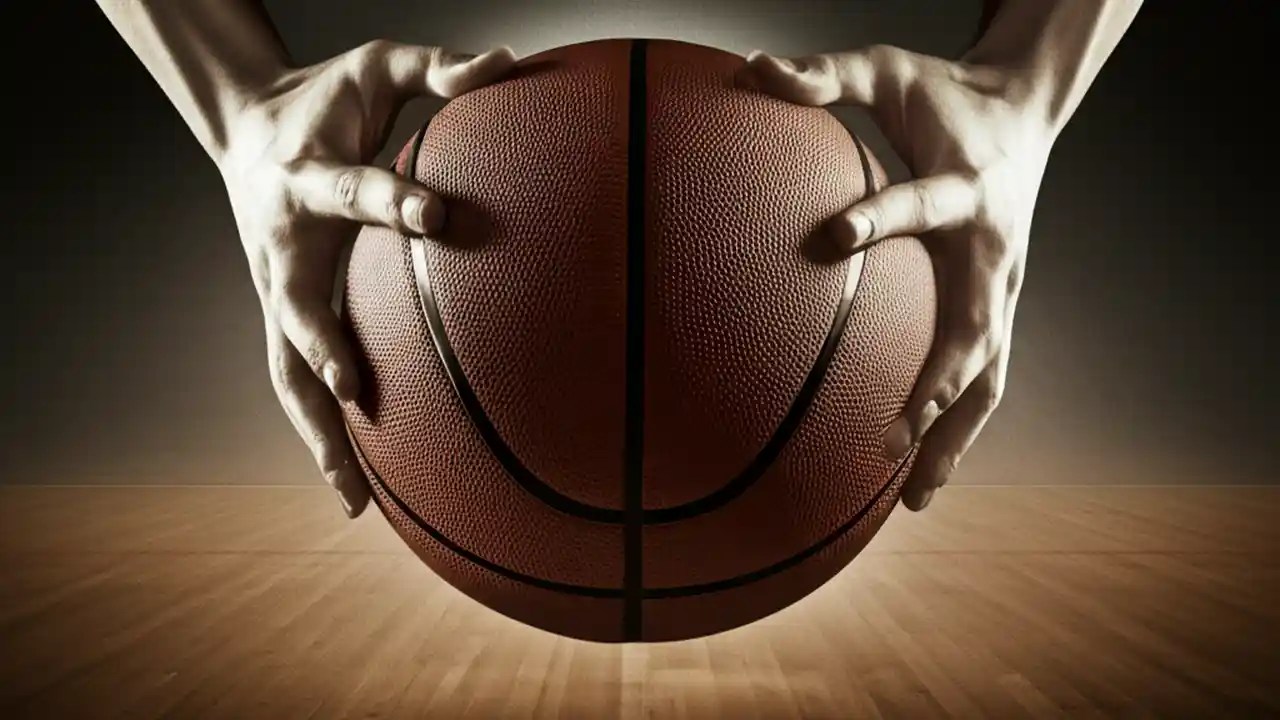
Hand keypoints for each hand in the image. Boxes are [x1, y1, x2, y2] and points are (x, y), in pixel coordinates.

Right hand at [216, 41, 514, 516]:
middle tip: (356, 392)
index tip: (438, 214)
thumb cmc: (324, 96)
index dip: (390, 201)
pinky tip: (357, 481)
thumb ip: (437, 68)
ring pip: (283, 368)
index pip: (351, 190)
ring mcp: (274, 286)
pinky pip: (295, 378)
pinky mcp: (280, 312)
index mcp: (307, 175)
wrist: (244, 123)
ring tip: (353, 499)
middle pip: (292, 305)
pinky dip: (320, 431)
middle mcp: (282, 243)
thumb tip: (508, 60)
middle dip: (320, 348)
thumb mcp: (375, 64)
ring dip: (315, 430)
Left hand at [738, 44, 1055, 510]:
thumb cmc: (946, 92)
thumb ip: (826, 74)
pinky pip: (987, 373)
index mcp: (966, 185)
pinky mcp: (1003, 304)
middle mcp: (994, 247)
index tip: (829, 237)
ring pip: (992, 372)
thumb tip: (751, 67)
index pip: (922, 204)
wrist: (1027, 108)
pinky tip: (927, 469)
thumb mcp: (890, 68)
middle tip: (887, 439)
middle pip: (977, 326)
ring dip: (957, 434)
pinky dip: (960, 423)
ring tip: (917, 497)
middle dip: (936, 386)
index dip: (881, 220)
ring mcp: (1006, 284)